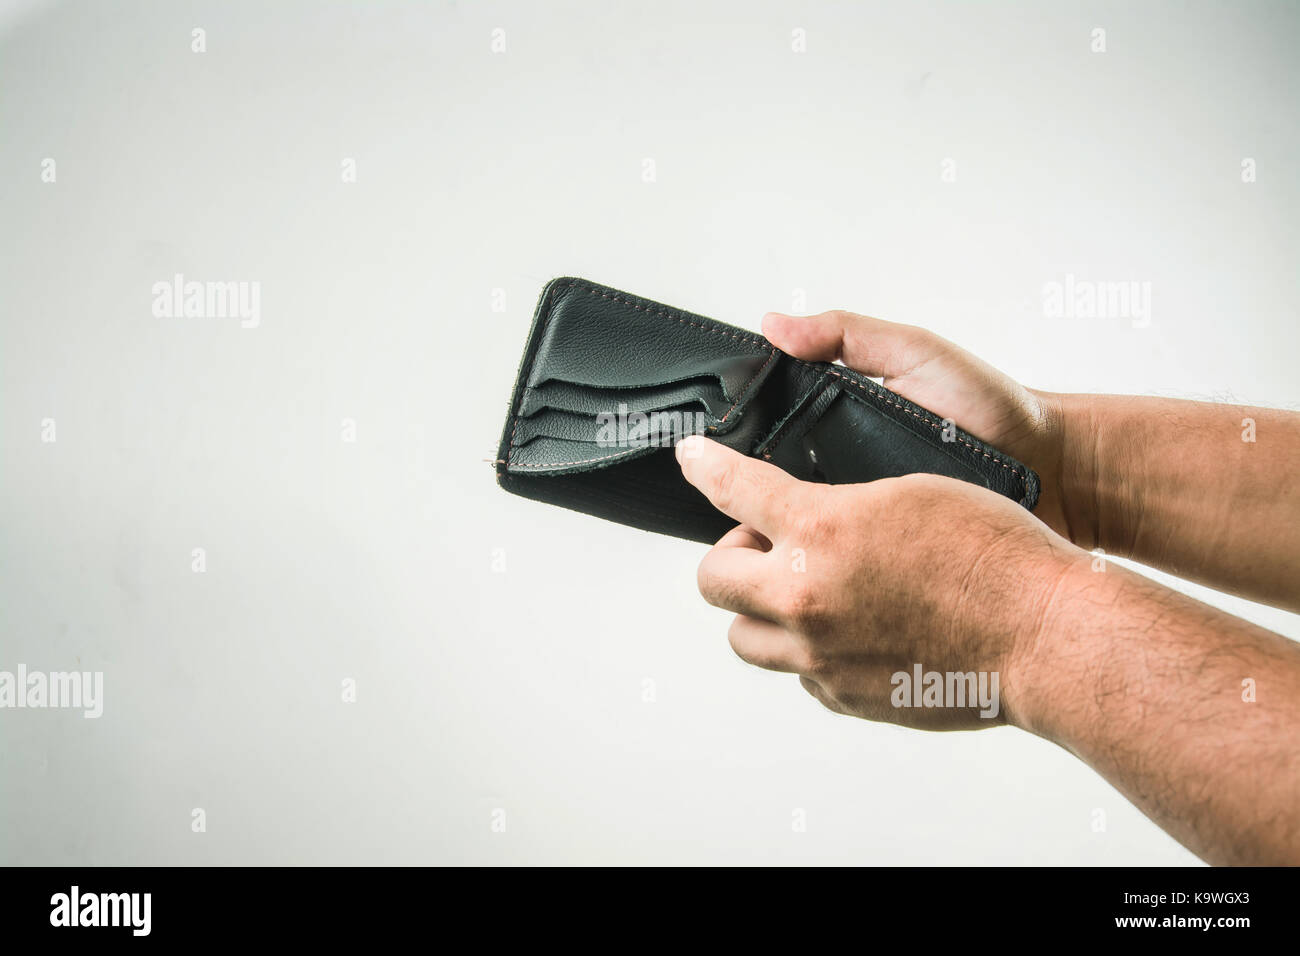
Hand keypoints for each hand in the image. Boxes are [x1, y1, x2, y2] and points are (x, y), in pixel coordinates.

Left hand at [677, 435, 1076, 728]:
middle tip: (769, 545)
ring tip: (806, 591)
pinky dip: (807, 648)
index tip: (693, 460)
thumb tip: (800, 516)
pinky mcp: (843, 695)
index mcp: (821, 530)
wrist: (1043, 634)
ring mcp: (820, 655)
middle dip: (732, 557)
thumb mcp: (907, 491)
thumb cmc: (993, 554)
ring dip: (760, 609)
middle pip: (712, 579)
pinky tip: (851, 628)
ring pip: (744, 637)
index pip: (734, 489)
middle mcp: (806, 596)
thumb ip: (835, 504)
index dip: (706, 467)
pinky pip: (796, 672)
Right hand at [762, 310, 1072, 541]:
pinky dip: (840, 549)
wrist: (1048, 466)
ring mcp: (863, 517)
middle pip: (773, 489)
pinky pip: (850, 553)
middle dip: (760, 491)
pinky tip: (832, 546)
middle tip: (759, 487)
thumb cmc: (986, 404)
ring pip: (805, 527)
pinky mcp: (888, 553)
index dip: (740, 442)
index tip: (718, 442)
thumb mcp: (912, 351)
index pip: (766, 437)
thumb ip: (845, 333)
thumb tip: (775, 323)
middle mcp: (841, 475)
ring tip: (789, 519)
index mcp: (834, 425)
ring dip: (797, 524)